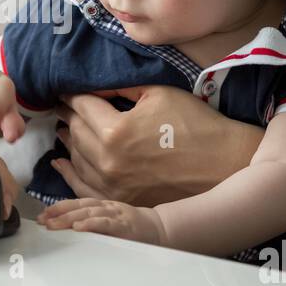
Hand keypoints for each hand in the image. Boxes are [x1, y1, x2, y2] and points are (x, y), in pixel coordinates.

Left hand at [37, 197, 166, 246]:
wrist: (158, 228)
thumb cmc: (131, 226)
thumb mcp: (109, 220)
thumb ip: (92, 221)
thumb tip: (70, 228)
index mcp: (101, 205)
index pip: (76, 203)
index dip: (58, 207)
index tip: (42, 215)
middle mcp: (106, 207)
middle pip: (78, 207)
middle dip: (58, 213)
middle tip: (42, 221)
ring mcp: (115, 215)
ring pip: (88, 213)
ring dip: (69, 218)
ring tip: (53, 224)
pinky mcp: (123, 226)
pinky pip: (105, 224)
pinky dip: (91, 224)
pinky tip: (78, 227)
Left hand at [51, 85, 260, 205]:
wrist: (224, 165)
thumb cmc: (195, 125)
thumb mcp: (158, 93)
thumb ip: (120, 86)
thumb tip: (93, 84)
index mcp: (115, 131)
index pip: (81, 106)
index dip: (71, 95)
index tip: (66, 89)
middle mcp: (108, 162)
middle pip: (74, 131)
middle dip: (67, 115)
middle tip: (63, 105)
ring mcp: (112, 186)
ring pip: (76, 158)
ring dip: (67, 141)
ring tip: (63, 128)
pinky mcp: (120, 201)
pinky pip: (83, 186)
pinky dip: (69, 172)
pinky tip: (61, 162)